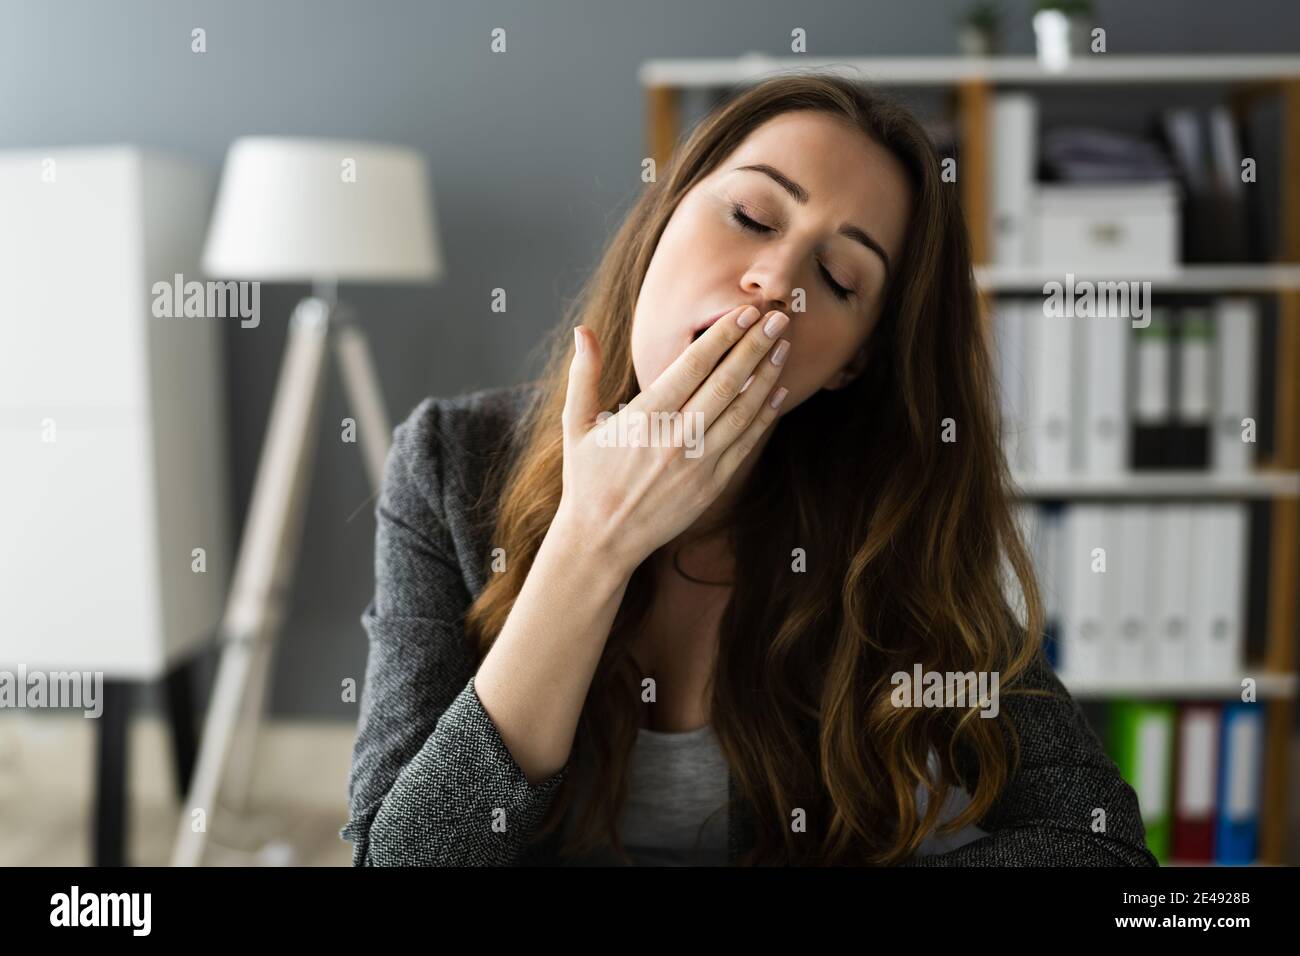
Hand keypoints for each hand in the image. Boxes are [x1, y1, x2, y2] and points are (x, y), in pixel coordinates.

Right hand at [554, 304, 789, 574]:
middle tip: (779, 318)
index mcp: (644, 417)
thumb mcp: (576, 425)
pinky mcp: (712, 485)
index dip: (722, 336)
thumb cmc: (587, 479)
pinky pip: (745, 444)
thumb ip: (583, 375)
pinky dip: (764, 417)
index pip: (693, 366)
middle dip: (755, 346)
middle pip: (725, 383)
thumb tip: (582, 331)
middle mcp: (675, 438)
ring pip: (742, 411)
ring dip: (767, 377)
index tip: (743, 312)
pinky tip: (777, 393)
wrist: (603, 540)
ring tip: (784, 347)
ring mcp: (697, 463)